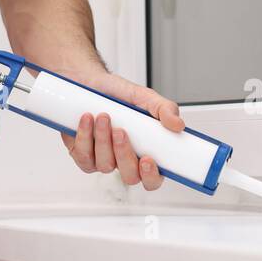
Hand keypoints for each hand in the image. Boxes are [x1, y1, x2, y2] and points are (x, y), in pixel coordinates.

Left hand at [58, 70, 184, 190]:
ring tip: (104, 116)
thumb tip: (178, 125)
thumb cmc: (116, 93)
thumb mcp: (144, 97)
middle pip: (129, 177)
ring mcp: (103, 159)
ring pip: (105, 165)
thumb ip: (164, 109)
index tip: (147, 159)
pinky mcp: (82, 154)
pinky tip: (87, 119)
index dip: (151, 176)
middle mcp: (124, 159)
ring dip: (103, 140)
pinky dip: (85, 136)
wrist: (88, 82)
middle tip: (120, 131)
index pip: (153, 178)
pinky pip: (84, 157)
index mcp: (145, 151)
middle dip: (124, 154)